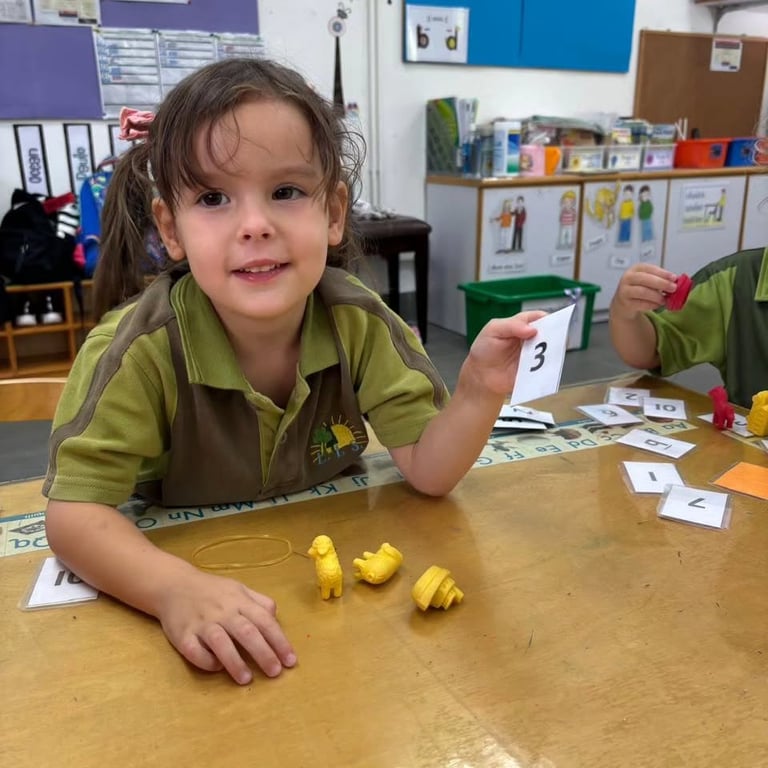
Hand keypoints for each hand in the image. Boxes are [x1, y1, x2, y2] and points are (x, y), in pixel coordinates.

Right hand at [156, 569, 295, 684]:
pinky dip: (206, 661)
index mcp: (240, 601)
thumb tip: (276, 620)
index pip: (264, 621)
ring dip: (235, 662)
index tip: (291, 660)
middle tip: (276, 672)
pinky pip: (195, 651)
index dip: (279, 641)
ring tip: (247, 679)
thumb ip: (260, 603)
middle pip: (247, 632)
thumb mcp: (240, 589)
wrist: (174, 585)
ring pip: (221, 643)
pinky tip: (216, 668)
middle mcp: (223, 611)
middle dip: (263, 653)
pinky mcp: (182, 635)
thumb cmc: (212, 591)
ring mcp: (202, 623)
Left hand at [464, 310, 546, 395]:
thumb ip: (511, 326)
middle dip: (553, 334)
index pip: (538, 318)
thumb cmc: (484, 350)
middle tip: (552, 337)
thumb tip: (532, 329)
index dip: (546, 318)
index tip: (552, 322)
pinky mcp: (534, 370)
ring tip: (549, 352)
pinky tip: (544, 367)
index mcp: (521, 325)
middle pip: (548, 333)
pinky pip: (545, 368)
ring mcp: (533, 355)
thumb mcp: (493, 330)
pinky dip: (547, 367)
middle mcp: (530, 339)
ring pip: (550, 350)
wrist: (481, 376)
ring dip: (552, 351)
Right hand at [613, 264, 676, 316]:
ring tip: (665, 300)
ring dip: (657, 296)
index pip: (649, 268)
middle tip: (673, 288)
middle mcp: (628, 278)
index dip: (662, 273)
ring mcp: (624, 290)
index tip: (674, 278)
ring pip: (643, 292)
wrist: (624, 303)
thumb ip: (661, 279)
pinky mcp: (625, 303)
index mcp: (636, 269)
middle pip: (645, 279)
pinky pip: (640, 304)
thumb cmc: (640, 288)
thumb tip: (675, 281)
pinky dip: (651, 305)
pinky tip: (657, 305)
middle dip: (661, 283)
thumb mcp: (649, 280)